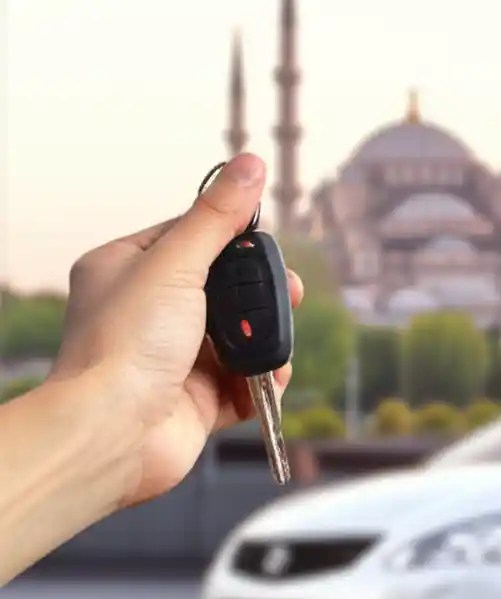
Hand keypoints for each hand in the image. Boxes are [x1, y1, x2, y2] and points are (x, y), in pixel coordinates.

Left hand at [48, 153, 302, 506]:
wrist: (112, 433)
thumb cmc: (125, 345)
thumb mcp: (176, 263)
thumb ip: (217, 217)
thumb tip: (249, 164)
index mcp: (126, 269)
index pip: (189, 237)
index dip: (233, 239)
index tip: (263, 245)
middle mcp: (147, 313)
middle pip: (224, 289)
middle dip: (261, 296)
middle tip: (288, 295)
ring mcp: (172, 359)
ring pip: (240, 337)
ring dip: (266, 340)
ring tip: (276, 348)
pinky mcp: (195, 401)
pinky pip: (244, 384)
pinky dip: (263, 382)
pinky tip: (270, 380)